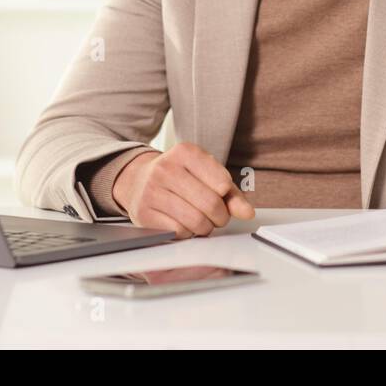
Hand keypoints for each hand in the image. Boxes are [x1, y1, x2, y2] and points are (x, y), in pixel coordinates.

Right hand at [112, 143, 254, 237]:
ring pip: (196, 222)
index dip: (227, 196)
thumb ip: (230, 193)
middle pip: (211, 204)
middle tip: (215, 215)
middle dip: (219, 216)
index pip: (222, 183)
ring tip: (199, 219)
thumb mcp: (205, 175)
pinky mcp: (144, 213)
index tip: (220, 196)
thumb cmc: (179, 178)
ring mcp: (152, 191)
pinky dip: (187, 233)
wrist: (138, 181)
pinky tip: (182, 223)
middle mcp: (166, 168)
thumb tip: (247, 212)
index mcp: (185, 152)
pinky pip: (179, 233)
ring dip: (205, 227)